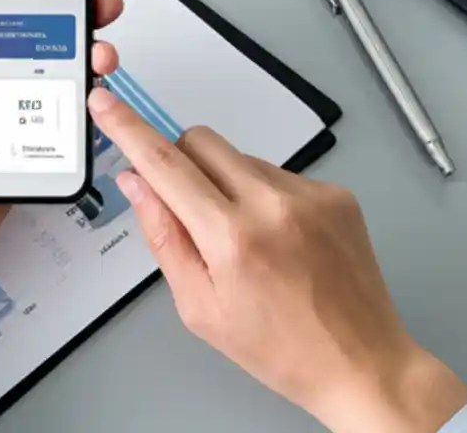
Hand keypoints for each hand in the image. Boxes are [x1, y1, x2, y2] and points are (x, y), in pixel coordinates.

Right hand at [88, 90, 466, 432]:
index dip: (128, 128)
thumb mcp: (201, 307)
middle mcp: (274, 204)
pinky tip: (279, 241)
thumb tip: (137, 183)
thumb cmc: (280, 348)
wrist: (360, 362)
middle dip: (179, 161)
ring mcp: (311, 194)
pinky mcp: (336, 193)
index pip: (165, 164)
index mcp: (232, 238)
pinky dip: (264, 196)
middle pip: (200, 141)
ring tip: (246, 242)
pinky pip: (278, 173)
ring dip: (225, 184)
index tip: (105, 102)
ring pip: (239, 157)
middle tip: (186, 208)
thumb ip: (164, 237)